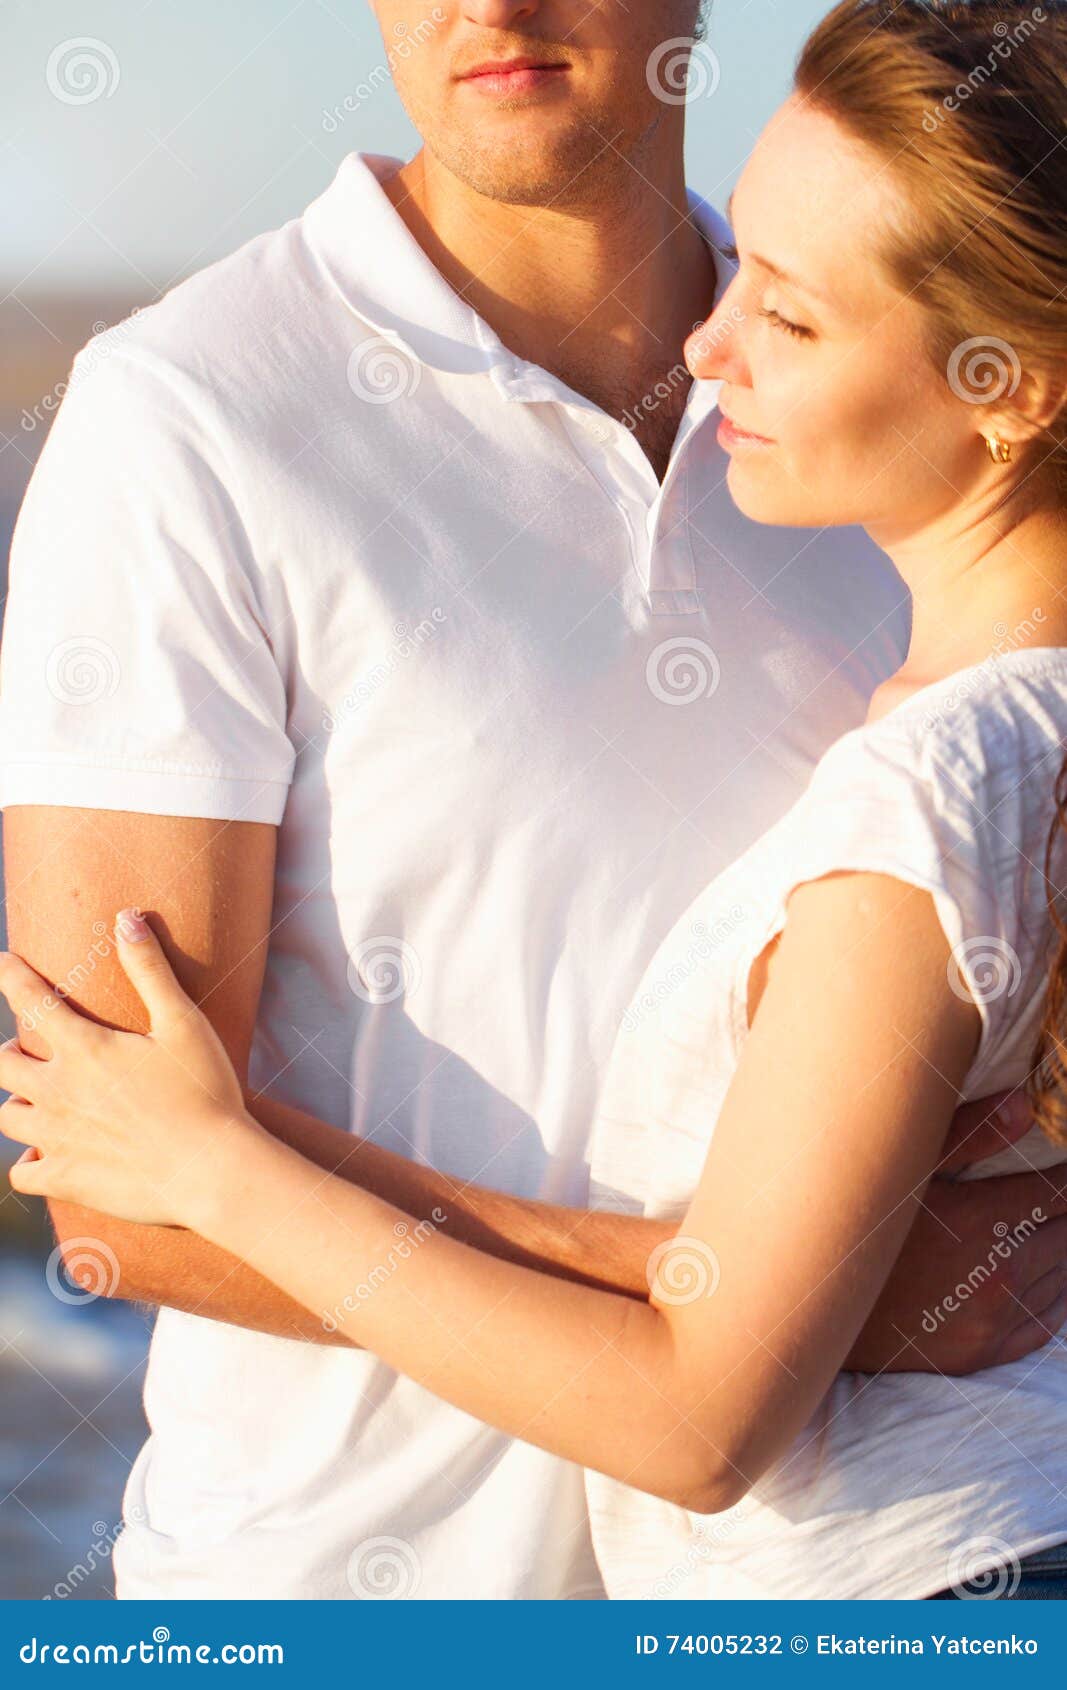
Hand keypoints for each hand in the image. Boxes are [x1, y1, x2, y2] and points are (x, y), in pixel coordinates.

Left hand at [0, 909, 255, 1227]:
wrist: (211, 1170)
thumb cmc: (205, 1091)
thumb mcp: (184, 1022)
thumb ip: (150, 970)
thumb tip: (127, 919)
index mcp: (85, 1049)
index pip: (32, 1001)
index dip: (10, 977)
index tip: (0, 962)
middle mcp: (58, 1091)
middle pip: (3, 1063)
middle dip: (8, 1049)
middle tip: (23, 1046)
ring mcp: (57, 1139)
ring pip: (6, 1116)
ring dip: (15, 1100)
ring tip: (30, 1097)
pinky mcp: (66, 1179)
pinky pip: (22, 1174)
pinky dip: (26, 1163)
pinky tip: (39, 1157)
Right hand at [848, 1091, 1066, 1372]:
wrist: (814, 1307)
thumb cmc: (855, 1225)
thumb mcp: (903, 1170)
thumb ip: (969, 1134)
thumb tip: (1025, 1106)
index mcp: (984, 1221)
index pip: (1059, 1192)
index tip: (1063, 1164)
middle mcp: (1001, 1275)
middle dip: (1063, 1210)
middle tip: (1052, 1196)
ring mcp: (996, 1319)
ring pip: (1063, 1279)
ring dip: (1061, 1250)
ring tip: (1047, 1228)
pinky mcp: (986, 1352)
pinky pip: (1047, 1322)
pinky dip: (1056, 1296)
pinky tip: (1048, 1278)